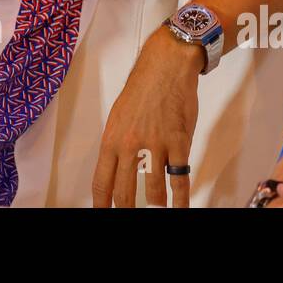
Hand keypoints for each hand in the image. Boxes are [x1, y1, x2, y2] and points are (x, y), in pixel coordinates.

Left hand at [93, 29, 202, 206]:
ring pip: (153, 191)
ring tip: (157, 211)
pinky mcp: (178, 143)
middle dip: (126, 210)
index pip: (102, 182)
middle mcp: (130, 146)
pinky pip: (178, 179)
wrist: (165, 67)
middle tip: (129, 216)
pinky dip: (180, 198)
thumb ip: (117, 143)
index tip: (102, 212)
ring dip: (156, 206)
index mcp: (112, 139)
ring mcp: (155, 146)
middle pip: (124, 192)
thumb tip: (116, 167)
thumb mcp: (119, 115)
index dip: (102, 203)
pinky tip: (179, 207)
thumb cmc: (143, 87)